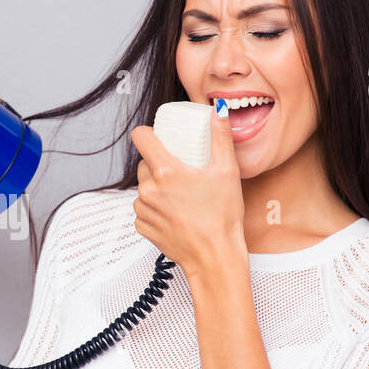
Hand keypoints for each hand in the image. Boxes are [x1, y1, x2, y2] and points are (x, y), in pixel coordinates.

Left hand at [129, 105, 245, 275]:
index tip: (158, 136)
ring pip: (143, 187)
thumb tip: (217, 111)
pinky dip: (155, 208)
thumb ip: (221, 137)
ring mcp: (143, 210)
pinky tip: (174, 211)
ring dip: (156, 186)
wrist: (215, 257)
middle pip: (144, 163)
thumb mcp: (227, 171)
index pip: (141, 137)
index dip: (148, 133)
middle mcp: (149, 190)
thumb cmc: (223, 218)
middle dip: (158, 162)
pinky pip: (144, 209)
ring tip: (180, 192)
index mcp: (166, 171)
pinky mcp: (143, 227)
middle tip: (179, 168)